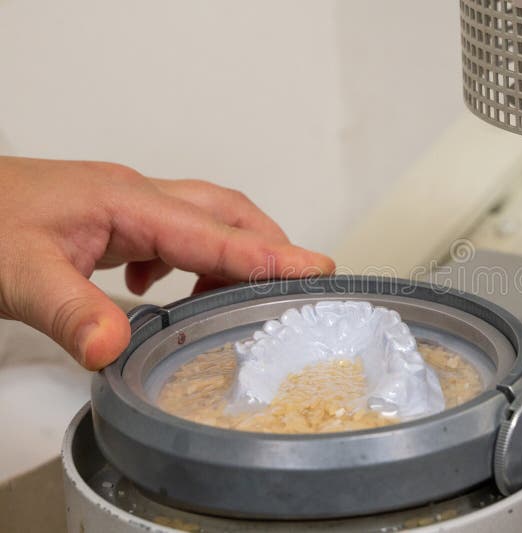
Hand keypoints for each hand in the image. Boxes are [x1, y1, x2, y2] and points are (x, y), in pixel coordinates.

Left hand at [0, 156, 333, 369]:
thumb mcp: (19, 272)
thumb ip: (71, 311)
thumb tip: (113, 349)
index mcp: (126, 201)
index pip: (214, 234)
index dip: (270, 256)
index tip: (318, 269)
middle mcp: (135, 197)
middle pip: (225, 213)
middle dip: (267, 247)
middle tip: (299, 283)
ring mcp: (124, 204)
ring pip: (202, 221)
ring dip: (229, 256)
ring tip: (233, 299)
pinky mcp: (111, 219)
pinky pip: (172, 235)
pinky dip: (187, 263)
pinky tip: (160, 290)